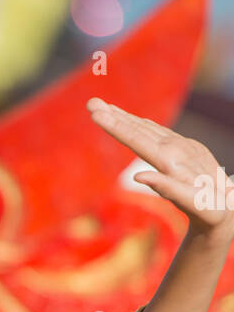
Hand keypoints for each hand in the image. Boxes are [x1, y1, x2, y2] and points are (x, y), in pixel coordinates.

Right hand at [87, 98, 233, 243]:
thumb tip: (138, 176)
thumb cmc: (212, 208)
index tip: (97, 115)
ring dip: (125, 118)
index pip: (139, 141)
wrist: (232, 203)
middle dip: (115, 118)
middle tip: (92, 103)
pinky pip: (158, 134)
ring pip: (148, 129)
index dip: (117, 128)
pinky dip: (141, 126)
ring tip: (104, 107)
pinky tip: (131, 121)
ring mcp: (183, 147)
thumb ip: (169, 189)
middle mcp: (177, 150)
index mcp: (175, 162)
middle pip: (140, 131)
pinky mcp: (187, 148)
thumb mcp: (195, 203)